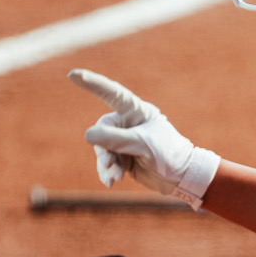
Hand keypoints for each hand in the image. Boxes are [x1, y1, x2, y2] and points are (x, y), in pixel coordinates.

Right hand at [68, 69, 219, 208]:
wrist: (182, 178)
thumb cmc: (169, 154)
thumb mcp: (142, 145)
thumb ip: (115, 139)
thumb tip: (87, 134)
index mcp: (137, 111)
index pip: (112, 93)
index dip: (93, 83)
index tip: (73, 75)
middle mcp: (128, 123)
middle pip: (102, 130)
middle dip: (104, 149)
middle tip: (110, 163)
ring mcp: (124, 140)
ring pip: (102, 149)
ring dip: (107, 163)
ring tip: (117, 176)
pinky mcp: (122, 157)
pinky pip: (106, 162)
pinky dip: (108, 172)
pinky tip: (111, 182)